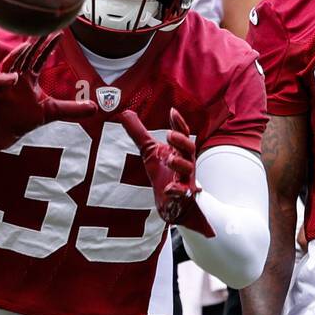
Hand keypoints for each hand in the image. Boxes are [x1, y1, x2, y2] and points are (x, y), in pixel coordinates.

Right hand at [0, 34, 95, 151]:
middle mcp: (16, 76)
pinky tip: (14, 78)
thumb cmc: (21, 120)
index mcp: (29, 77)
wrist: (1, 134)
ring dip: (19, 55)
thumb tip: (95, 108)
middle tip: (44, 26)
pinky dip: (5, 79)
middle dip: (35, 42)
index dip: (49, 46)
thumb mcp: (51, 112)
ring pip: (11, 64)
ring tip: (28, 46)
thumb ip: (72, 109)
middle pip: (26, 55)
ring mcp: (5, 83)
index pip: (39, 57)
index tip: (59, 34)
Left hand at [121, 107, 214, 237]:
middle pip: (189, 148)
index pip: (182, 134)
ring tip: (170, 159)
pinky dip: (177, 190)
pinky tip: (169, 188)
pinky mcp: (183, 196)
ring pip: (188, 169)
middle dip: (181, 141)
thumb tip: (125, 114)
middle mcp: (185, 162)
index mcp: (179, 150)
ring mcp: (186, 179)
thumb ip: (139, 133)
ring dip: (180, 163)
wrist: (173, 203)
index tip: (172, 111)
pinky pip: (183, 192)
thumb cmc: (165, 174)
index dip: (178, 123)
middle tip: (170, 134)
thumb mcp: (150, 151)